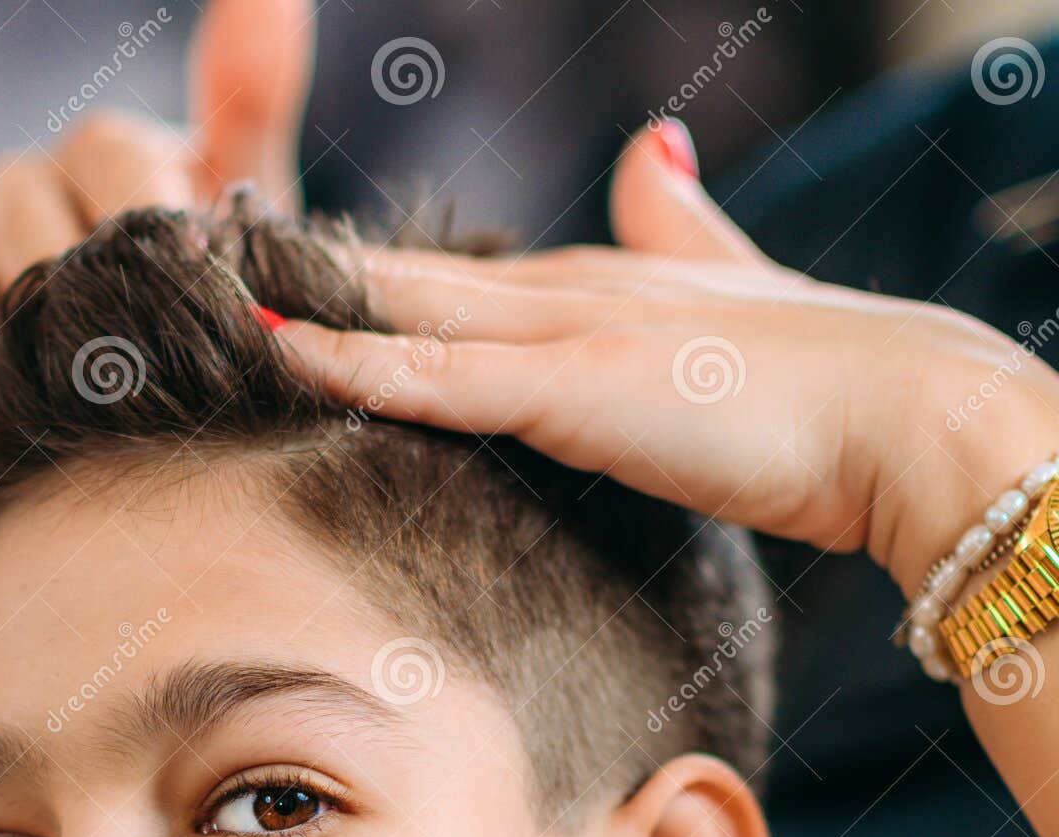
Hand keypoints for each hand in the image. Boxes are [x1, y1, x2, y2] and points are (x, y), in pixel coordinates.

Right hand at [0, 0, 313, 452]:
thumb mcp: (237, 191)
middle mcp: (24, 205)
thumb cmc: (211, 275)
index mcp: (100, 163)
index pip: (105, 153)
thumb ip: (245, 101)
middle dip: (41, 271)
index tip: (182, 257)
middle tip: (86, 338)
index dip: (138, 203)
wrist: (177, 359)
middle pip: (13, 211)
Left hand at [269, 122, 1058, 597]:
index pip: (444, 286)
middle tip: (194, 269)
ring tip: (196, 294)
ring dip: (297, 305)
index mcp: (585, 290)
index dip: (353, 285)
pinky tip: (278, 350)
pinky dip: (353, 361)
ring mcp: (561, 334)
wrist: (905, 419)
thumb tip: (646, 155)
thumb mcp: (728, 298)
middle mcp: (557, 296)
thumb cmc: (823, 392)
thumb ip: (676, 232)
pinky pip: (436, 375)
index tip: (271, 284)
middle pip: (401, 280)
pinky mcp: (573, 387)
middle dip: (299, 279)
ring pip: (398, 311)